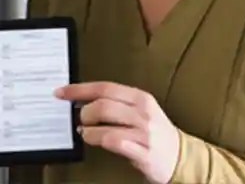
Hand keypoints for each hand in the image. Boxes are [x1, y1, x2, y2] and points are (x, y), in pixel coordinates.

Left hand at [55, 82, 180, 183]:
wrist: (181, 157)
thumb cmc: (156, 133)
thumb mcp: (140, 111)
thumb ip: (116, 104)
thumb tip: (83, 101)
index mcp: (140, 98)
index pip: (104, 88)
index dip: (80, 89)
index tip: (62, 92)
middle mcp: (142, 112)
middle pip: (103, 104)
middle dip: (84, 111)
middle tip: (79, 117)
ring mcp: (144, 132)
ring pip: (106, 122)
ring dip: (88, 127)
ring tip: (84, 131)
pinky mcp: (144, 152)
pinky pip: (113, 141)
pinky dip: (96, 139)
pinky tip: (92, 139)